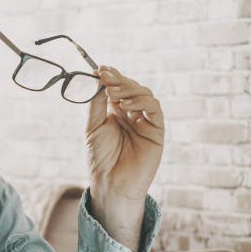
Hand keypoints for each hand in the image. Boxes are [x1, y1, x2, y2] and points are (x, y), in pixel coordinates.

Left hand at [85, 66, 163, 250]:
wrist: (111, 182)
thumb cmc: (101, 158)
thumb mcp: (93, 127)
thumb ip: (96, 105)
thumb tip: (97, 81)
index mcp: (116, 112)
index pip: (116, 88)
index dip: (111, 77)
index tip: (100, 68)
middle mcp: (132, 114)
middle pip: (131, 88)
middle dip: (118, 80)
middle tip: (106, 75)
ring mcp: (146, 121)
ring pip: (144, 94)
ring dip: (129, 88)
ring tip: (113, 91)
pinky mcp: (157, 130)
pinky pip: (155, 109)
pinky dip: (142, 102)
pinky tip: (127, 104)